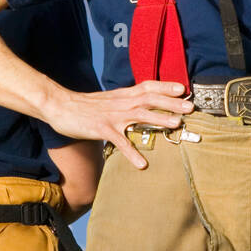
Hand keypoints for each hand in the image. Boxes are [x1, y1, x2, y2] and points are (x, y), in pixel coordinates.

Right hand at [42, 81, 191, 169]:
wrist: (61, 106)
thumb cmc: (87, 106)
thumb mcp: (110, 100)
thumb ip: (127, 101)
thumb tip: (143, 106)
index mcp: (124, 94)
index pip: (148, 86)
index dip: (166, 86)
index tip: (183, 89)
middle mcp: (121, 102)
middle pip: (150, 99)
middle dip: (171, 102)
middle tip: (190, 108)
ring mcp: (112, 115)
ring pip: (139, 115)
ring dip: (159, 119)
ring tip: (176, 124)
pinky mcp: (102, 128)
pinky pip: (120, 142)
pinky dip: (131, 152)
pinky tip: (142, 164)